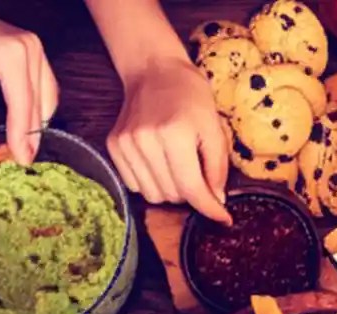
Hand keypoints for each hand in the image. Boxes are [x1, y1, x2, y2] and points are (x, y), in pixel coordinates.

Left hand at [0, 1, 56, 163]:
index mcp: (12, 54)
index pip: (21, 104)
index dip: (21, 135)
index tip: (20, 158)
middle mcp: (32, 50)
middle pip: (38, 103)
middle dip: (31, 133)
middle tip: (24, 159)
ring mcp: (37, 49)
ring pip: (48, 96)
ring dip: (39, 122)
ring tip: (28, 145)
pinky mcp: (36, 52)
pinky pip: (46, 86)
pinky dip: (40, 107)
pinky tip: (32, 124)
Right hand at [106, 56, 229, 221]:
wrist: (154, 72)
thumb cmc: (190, 97)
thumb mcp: (215, 127)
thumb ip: (217, 167)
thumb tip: (216, 201)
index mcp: (175, 134)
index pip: (191, 188)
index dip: (209, 208)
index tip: (223, 219)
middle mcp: (145, 141)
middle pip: (172, 195)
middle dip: (191, 194)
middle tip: (198, 174)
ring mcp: (125, 144)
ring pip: (153, 195)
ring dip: (170, 190)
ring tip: (178, 167)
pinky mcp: (113, 146)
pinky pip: (134, 185)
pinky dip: (151, 183)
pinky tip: (159, 163)